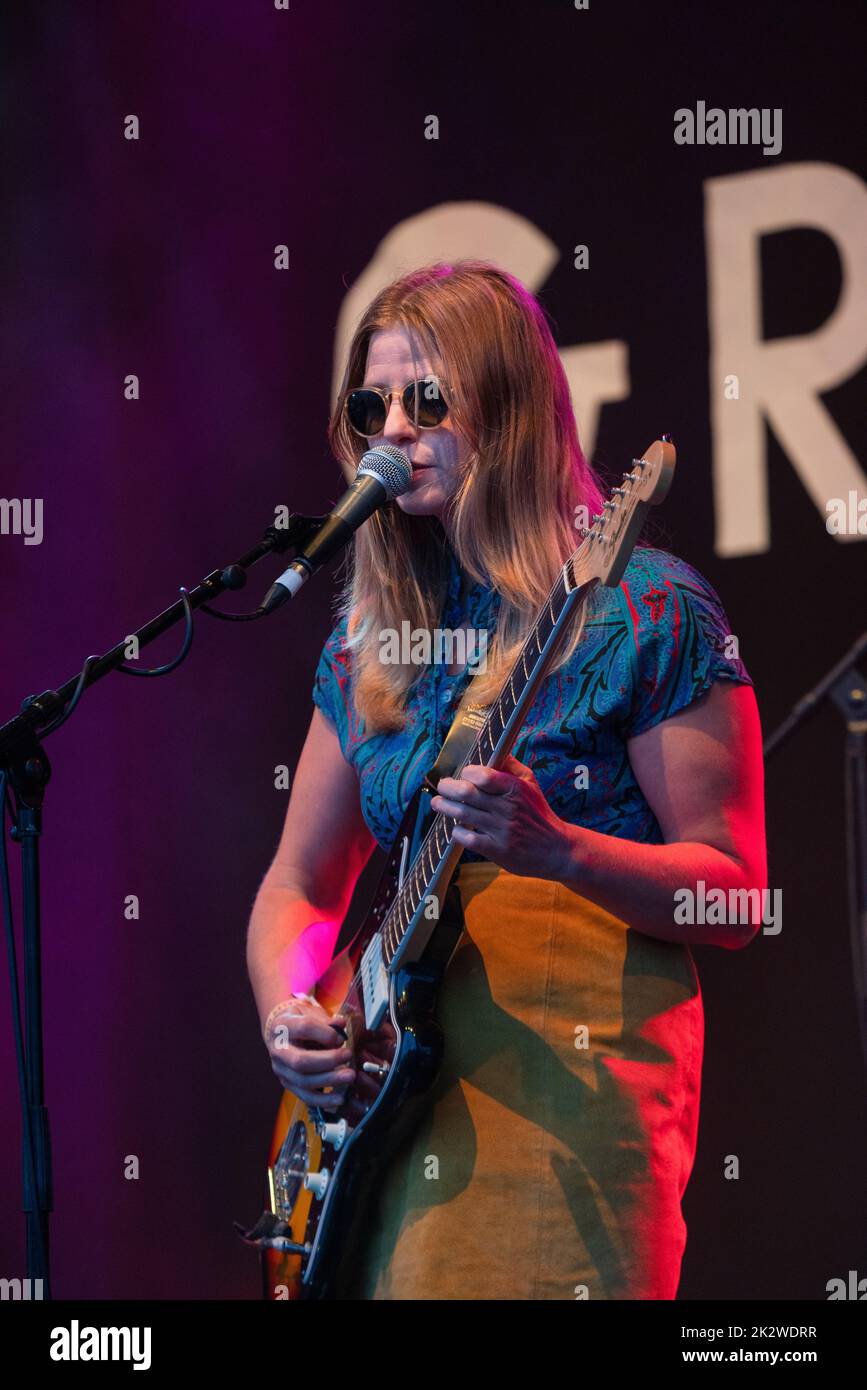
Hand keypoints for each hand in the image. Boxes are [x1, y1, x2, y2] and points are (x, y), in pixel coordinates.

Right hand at [264, 999, 354, 1110]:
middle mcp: (278, 1050)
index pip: (304, 1028)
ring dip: (329, 1080)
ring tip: (349, 1076)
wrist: (281, 1032)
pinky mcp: (288, 1083)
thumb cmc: (299, 1021)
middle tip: (348, 1056)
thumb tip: (341, 1024)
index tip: (341, 1037)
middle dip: (328, 1061)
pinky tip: (339, 1098)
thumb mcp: (310, 1013)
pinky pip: (305, 1096)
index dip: (325, 1033)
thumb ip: (327, 1020)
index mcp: (283, 1026)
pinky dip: (323, 1100)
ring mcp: (281, 1069)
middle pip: (301, 1061)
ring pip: (303, 1081)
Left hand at [430, 753, 573, 879]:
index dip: (467, 772)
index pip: (484, 775)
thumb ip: (511, 765)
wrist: (555, 849)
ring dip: (445, 807)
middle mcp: (508, 808)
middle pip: (467, 793)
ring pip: (463, 814)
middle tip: (441, 786)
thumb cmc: (539, 812)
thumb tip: (493, 749)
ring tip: (437, 803)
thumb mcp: (531, 784)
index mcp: (516, 789)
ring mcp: (501, 830)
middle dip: (447, 787)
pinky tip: (456, 827)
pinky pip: (468, 838)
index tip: (462, 773)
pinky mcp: (497, 850)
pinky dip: (457, 831)